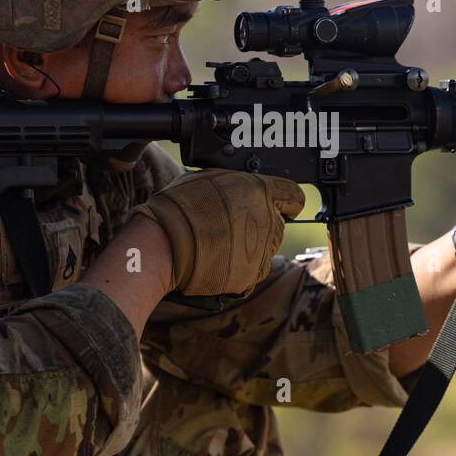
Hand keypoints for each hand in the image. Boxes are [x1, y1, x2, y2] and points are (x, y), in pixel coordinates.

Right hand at [126, 168, 305, 295]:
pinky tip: (217, 260)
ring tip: (218, 244)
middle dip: (259, 225)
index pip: (293, 195)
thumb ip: (235, 184)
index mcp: (259, 191)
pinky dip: (238, 268)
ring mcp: (261, 251)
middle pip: (277, 224)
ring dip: (249, 247)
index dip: (288, 202)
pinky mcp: (251, 276)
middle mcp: (267, 220)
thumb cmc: (178, 207)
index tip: (285, 207)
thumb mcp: (208, 178)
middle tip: (231, 226)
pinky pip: (251, 271)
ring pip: (264, 248)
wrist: (163, 245)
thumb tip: (240, 187)